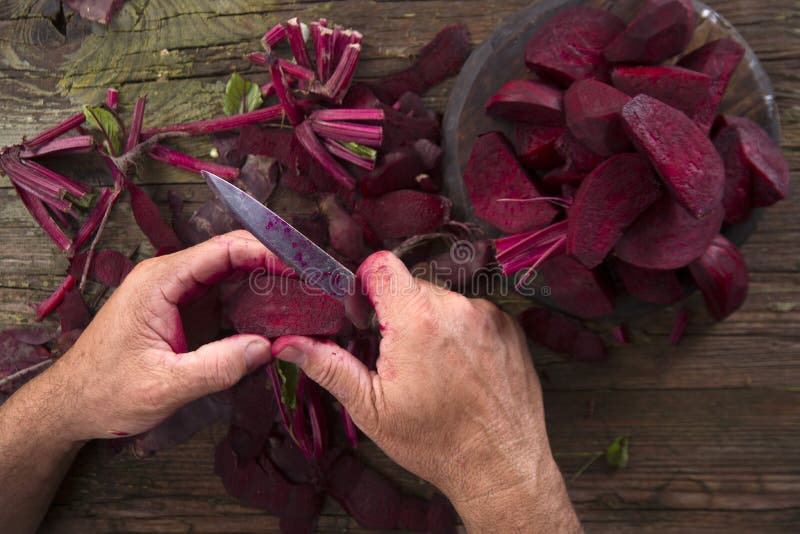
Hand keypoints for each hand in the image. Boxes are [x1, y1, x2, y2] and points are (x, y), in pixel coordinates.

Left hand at [47, 230, 281, 441]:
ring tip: (301, 293)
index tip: (300, 267)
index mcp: (159, 281)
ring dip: (264, 280)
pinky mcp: (179, 309)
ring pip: (228, 273)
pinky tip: (273, 314)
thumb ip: (216, 367)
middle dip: (272, 262)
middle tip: (311, 279)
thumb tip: (268, 347)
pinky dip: (249, 300)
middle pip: (230, 254)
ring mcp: (173, 292)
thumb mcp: (164, 385)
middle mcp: (167, 277)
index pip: (222, 250)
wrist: (70, 405)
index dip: (266, 252)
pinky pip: (220, 295)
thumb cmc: (106, 393)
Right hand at [272, 252, 580, 532]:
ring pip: (443, 301)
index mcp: (417, 320)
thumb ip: (329, 366)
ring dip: (431, 323)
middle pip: (411, 286)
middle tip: (398, 357)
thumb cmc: (435, 442)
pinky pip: (473, 314)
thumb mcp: (371, 408)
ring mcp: (488, 315)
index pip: (381, 265)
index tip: (364, 315)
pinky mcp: (510, 326)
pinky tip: (460, 369)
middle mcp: (456, 307)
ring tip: (434, 369)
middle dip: (398, 313)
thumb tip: (288, 344)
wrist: (500, 466)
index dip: (364, 285)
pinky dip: (461, 333)